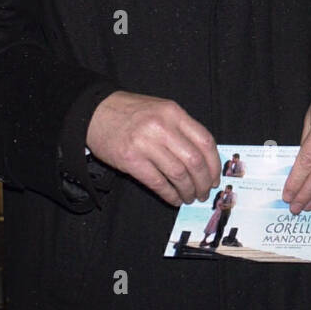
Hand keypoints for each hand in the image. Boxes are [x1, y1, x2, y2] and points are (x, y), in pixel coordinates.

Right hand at [86, 91, 219, 206]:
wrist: (95, 112)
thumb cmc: (130, 112)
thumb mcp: (161, 110)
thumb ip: (182, 129)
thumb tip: (205, 159)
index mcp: (174, 113)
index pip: (205, 141)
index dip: (214, 164)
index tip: (215, 177)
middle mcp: (162, 127)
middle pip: (194, 161)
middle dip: (204, 182)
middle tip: (204, 192)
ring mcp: (145, 143)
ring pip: (178, 174)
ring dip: (188, 190)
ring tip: (190, 197)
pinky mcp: (130, 160)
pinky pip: (157, 182)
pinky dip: (169, 194)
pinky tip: (174, 199)